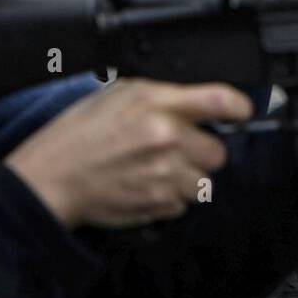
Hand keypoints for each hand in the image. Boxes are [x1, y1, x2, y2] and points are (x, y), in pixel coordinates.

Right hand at [5, 79, 252, 227]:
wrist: (54, 175)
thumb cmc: (81, 132)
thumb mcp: (119, 92)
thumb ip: (162, 94)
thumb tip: (194, 100)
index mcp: (156, 103)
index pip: (219, 100)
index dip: (239, 105)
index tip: (243, 110)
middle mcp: (166, 138)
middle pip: (218, 151)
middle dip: (202, 149)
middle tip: (178, 146)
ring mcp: (165, 175)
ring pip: (204, 181)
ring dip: (188, 176)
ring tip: (158, 168)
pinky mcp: (159, 205)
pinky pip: (185, 203)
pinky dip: (172, 196)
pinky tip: (147, 184)